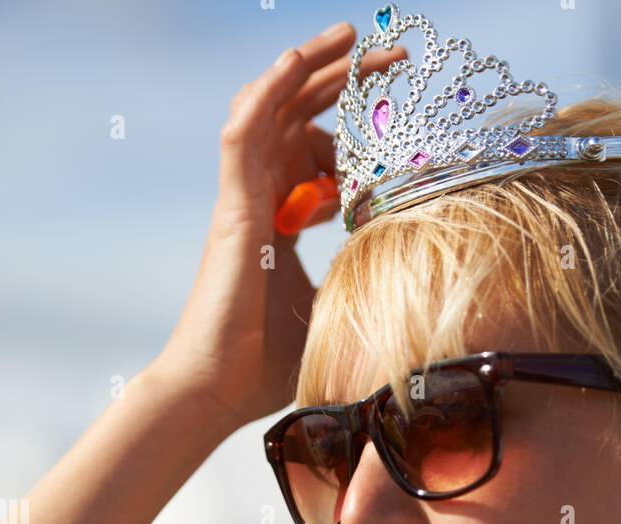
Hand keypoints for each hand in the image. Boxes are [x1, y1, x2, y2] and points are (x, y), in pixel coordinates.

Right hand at [149, 23, 407, 434]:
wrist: (219, 390)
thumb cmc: (266, 364)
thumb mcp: (332, 314)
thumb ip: (355, 283)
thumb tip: (401, 274)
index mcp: (281, 219)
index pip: (317, 149)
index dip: (353, 122)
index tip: (397, 106)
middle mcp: (260, 199)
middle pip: (299, 116)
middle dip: (343, 79)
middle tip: (390, 54)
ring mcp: (242, 200)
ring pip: (271, 109)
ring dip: (309, 68)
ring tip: (349, 36)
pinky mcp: (230, 209)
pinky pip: (242, 134)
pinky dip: (266, 93)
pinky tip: (295, 63)